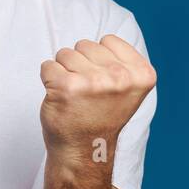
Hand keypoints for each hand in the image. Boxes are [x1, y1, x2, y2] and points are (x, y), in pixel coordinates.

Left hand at [39, 35, 156, 160]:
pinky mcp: (66, 87)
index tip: (103, 83)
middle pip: (85, 44)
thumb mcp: (128, 87)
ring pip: (64, 53)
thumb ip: (122, 62)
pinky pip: (47, 65)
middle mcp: (120, 77)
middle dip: (80, 63)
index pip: (108, 40)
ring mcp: (93, 82)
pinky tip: (60, 97)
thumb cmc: (102, 115)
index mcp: (141, 74)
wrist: (86, 150)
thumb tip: (104, 39)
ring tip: (74, 95)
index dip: (99, 59)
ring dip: (64, 71)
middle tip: (86, 91)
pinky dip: (48, 79)